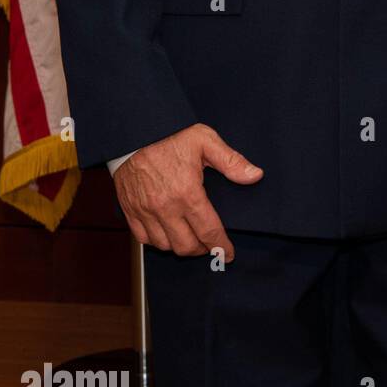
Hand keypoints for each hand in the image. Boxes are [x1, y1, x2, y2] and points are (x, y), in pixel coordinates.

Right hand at [114, 123, 261, 259]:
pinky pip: (144, 239)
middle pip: (186, 246)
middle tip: (210, 244)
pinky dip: (158, 241)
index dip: (221, 247)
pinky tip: (168, 233)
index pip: (209, 231)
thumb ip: (232, 160)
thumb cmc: (171, 135)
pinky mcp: (130, 211)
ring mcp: (145, 211)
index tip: (229, 253)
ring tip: (192, 238)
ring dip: (180, 246)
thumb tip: (255, 175)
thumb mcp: (206, 140)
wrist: (135, 132)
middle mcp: (165, 207)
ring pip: (165, 246)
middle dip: (202, 250)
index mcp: (187, 192)